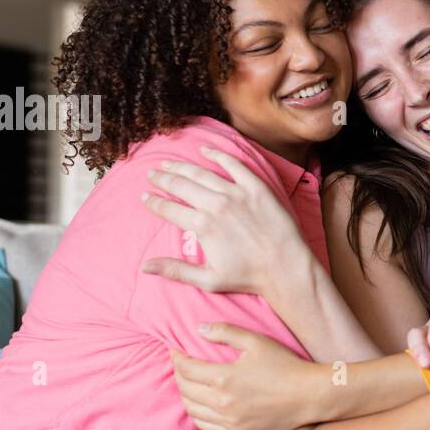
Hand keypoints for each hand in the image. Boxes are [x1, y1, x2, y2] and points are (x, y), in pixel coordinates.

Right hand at [140, 145, 311, 298]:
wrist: (285, 267)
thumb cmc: (248, 276)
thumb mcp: (208, 279)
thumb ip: (175, 270)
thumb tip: (143, 267)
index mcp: (201, 226)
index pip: (169, 208)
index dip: (153, 201)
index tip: (144, 195)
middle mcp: (215, 205)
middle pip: (181, 186)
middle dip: (162, 178)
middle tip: (152, 173)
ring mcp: (236, 193)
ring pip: (201, 173)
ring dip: (182, 166)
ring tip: (169, 162)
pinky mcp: (256, 187)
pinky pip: (233, 164)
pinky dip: (217, 155)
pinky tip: (204, 150)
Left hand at [171, 322, 325, 429]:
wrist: (309, 396)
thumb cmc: (285, 365)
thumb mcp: (256, 341)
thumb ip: (225, 332)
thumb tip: (199, 329)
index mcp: (223, 377)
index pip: (185, 368)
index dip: (177, 358)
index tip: (176, 350)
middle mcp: (222, 402)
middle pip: (184, 389)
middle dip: (178, 375)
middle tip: (181, 366)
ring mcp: (229, 421)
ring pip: (192, 410)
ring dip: (185, 396)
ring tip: (188, 384)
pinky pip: (206, 426)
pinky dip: (197, 414)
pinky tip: (201, 405)